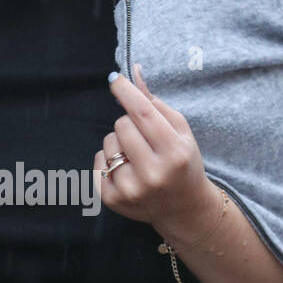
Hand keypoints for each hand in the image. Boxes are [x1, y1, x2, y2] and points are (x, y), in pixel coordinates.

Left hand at [93, 64, 216, 241]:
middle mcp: (153, 174)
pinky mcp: (113, 200)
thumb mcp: (181, 132)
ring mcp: (131, 190)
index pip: (143, 113)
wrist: (183, 209)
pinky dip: (108, 161)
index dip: (126, 92)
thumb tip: (133, 72)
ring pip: (108, 142)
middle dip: (130, 124)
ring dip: (119, 143)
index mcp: (174, 153)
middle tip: (144, 138)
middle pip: (122, 125)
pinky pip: (98, 162)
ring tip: (137, 158)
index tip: (115, 79)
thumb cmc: (183, 163)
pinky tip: (126, 171)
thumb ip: (156, 103)